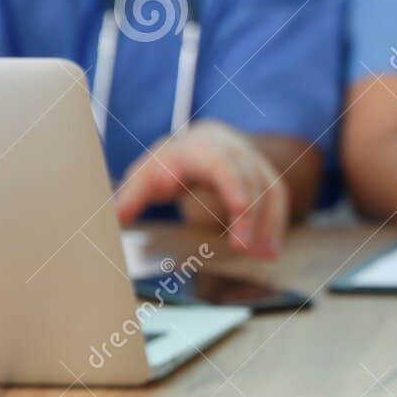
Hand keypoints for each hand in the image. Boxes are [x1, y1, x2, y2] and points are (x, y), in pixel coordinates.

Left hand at [115, 120, 290, 258]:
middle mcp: (231, 149)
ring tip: (261, 255)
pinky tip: (270, 250)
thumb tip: (118, 217)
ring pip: (269, 188)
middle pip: (249, 178)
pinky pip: (278, 199)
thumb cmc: (169, 163)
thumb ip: (133, 196)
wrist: (203, 142)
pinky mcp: (266, 176)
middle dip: (249, 213)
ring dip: (267, 223)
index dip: (234, 184)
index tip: (239, 208)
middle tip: (242, 248)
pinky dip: (276, 225)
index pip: (222, 162)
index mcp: (199, 146)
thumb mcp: (145, 175)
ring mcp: (252, 161)